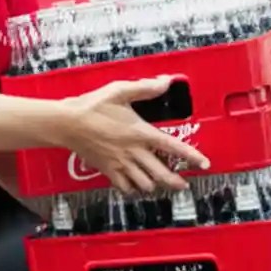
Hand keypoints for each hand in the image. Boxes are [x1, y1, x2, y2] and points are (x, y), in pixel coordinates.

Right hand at [58, 74, 210, 194]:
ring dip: (155, 185)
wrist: (66, 123)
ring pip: (145, 183)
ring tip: (159, 184)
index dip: (192, 156)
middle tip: (183, 184)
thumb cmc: (92, 107)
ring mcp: (121, 163)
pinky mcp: (108, 169)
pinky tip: (134, 185)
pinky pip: (125, 186)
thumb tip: (166, 81)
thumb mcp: (119, 91)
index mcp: (141, 132)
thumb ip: (144, 88)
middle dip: (176, 182)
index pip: (173, 147)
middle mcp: (134, 151)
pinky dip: (132, 189)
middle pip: (162, 174)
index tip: (204, 163)